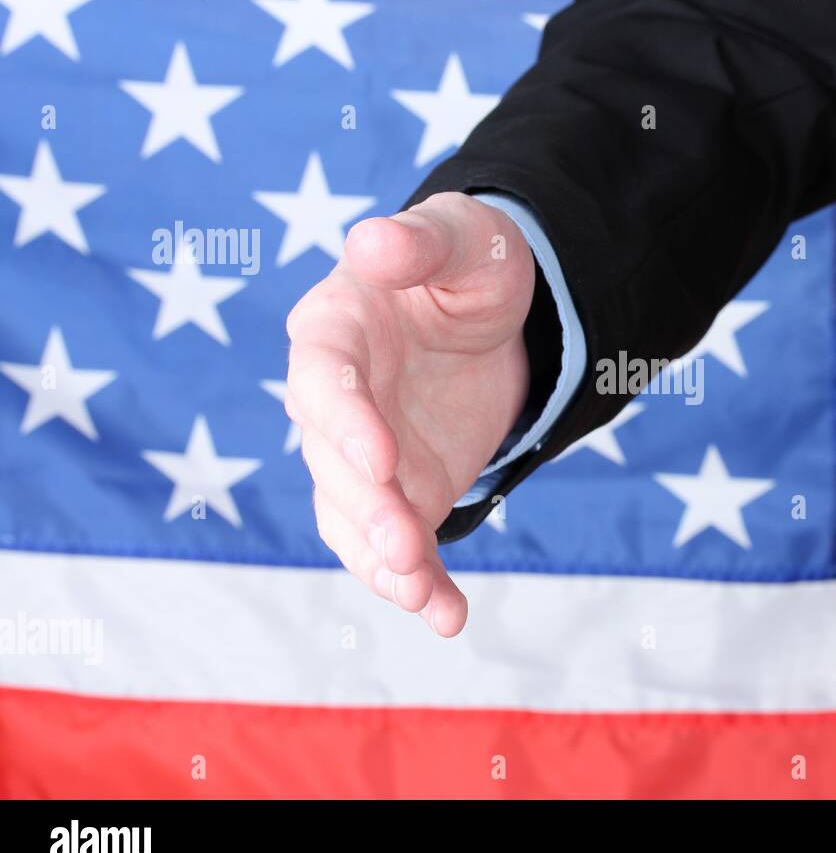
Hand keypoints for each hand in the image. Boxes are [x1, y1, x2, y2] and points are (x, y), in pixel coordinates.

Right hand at [284, 193, 533, 636]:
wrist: (494, 315)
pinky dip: (419, 583)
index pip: (322, 379)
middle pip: (333, 462)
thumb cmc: (468, 264)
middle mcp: (336, 402)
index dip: (344, 421)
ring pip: (354, 518)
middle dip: (367, 507)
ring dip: (384, 560)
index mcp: (335, 330)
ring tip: (423, 594)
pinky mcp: (400, 493)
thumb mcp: (462, 238)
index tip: (380, 459)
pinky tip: (448, 614)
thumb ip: (420, 243)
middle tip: (405, 544)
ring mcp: (363, 456)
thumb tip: (372, 242)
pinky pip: (397, 546)